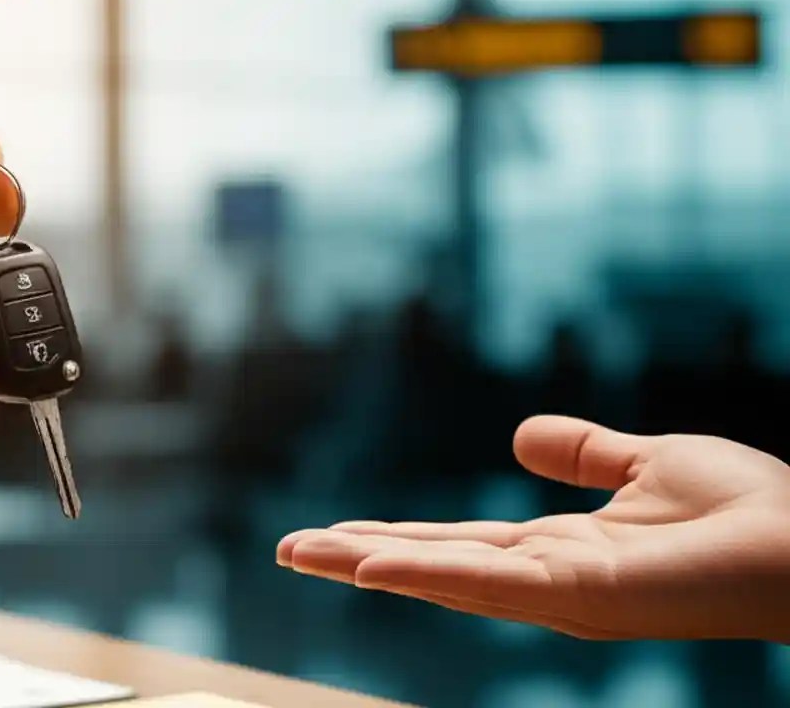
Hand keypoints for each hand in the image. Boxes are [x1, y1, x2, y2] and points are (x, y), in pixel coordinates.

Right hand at [277, 416, 789, 641]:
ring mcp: (556, 593)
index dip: (391, 538)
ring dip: (365, 566)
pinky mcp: (578, 596)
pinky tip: (366, 567)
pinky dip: (421, 576)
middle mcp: (543, 579)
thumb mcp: (646, 461)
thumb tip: (518, 435)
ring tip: (300, 554)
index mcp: (555, 549)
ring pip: (439, 578)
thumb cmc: (747, 509)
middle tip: (287, 550)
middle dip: (356, 558)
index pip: (454, 544)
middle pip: (430, 566)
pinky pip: (485, 582)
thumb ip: (583, 453)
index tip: (334, 534)